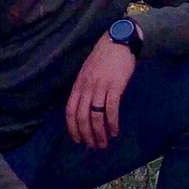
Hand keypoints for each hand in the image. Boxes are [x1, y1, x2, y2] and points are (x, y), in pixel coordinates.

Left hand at [66, 32, 137, 148]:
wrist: (118, 42)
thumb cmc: (104, 58)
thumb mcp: (88, 73)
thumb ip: (85, 89)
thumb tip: (86, 108)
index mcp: (79, 85)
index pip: (70, 111)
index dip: (73, 128)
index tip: (78, 140)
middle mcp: (87, 87)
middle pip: (82, 117)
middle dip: (87, 135)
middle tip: (94, 146)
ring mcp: (100, 87)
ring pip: (96, 116)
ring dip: (100, 133)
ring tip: (105, 143)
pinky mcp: (115, 86)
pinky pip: (111, 109)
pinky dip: (112, 123)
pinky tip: (115, 131)